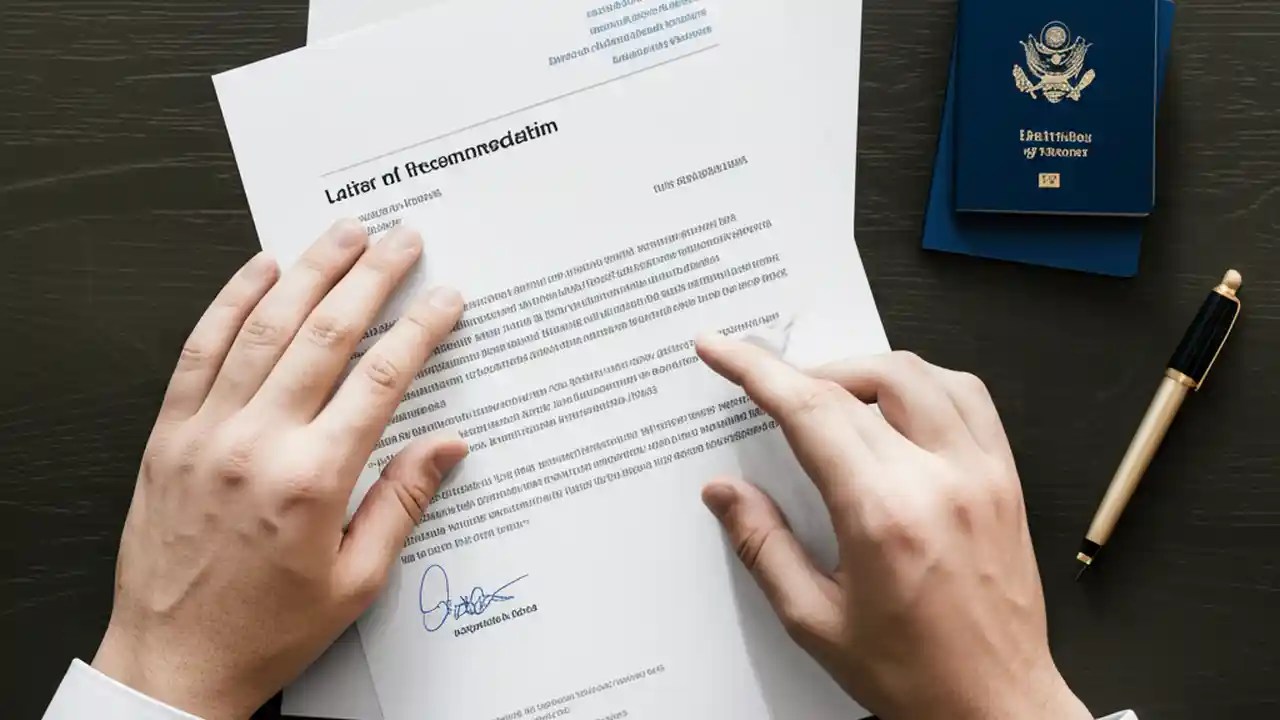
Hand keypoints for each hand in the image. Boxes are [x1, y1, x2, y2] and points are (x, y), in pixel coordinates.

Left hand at [93, 221, 466, 718]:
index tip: (445, 298)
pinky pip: (200, 350)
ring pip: (264, 327)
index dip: (420, 329)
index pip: (381, 379)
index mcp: (313, 480)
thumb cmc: (267, 629)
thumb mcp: (357, 580)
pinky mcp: (169, 435)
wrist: (175, 661)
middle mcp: (258, 443)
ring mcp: (207, 432)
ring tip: (342, 234)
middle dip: (372, 277)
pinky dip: (230, 302)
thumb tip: (448, 446)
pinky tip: (259, 270)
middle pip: (326, 334)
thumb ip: (402, 501)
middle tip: (403, 240)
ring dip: (309, 272)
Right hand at [696, 336, 1091, 719]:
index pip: (810, 411)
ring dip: (862, 370)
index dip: (757, 371)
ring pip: (918, 373)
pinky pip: (970, 398)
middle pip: (858, 382)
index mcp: (883, 514)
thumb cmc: (914, 675)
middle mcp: (938, 480)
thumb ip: (762, 545)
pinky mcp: (1006, 480)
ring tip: (830, 394)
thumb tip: (723, 490)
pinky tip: (899, 403)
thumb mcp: (815, 621)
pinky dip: (926, 382)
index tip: (722, 350)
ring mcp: (980, 473)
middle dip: (800, 370)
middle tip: (768, 386)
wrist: (997, 706)